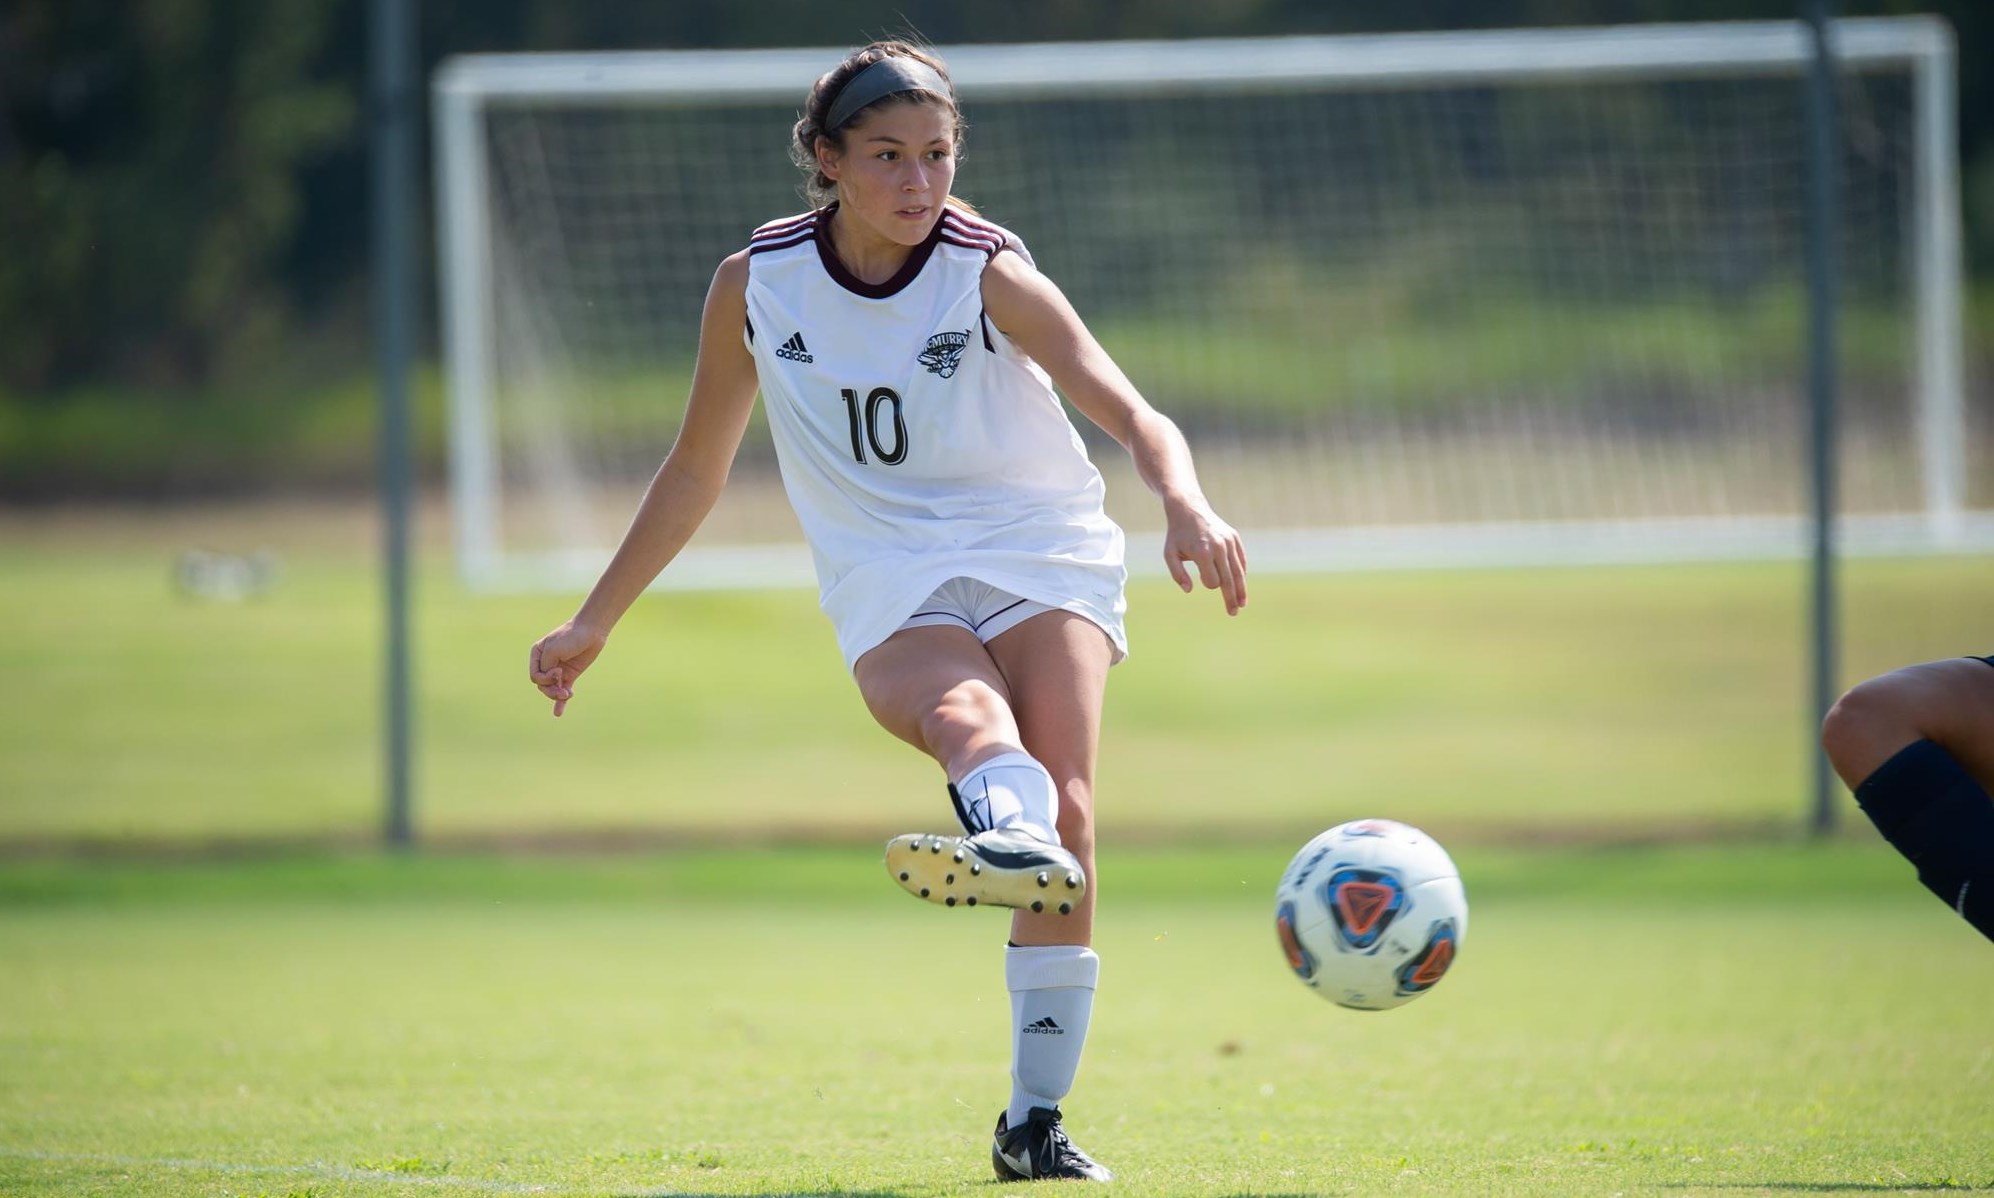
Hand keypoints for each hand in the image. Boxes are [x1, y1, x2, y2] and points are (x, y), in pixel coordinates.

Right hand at [529, 620, 606, 716]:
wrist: (592, 631)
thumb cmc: (571, 636)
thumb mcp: (554, 650)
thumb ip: (546, 666)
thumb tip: (547, 682)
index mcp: (537, 654)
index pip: (535, 676)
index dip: (545, 679)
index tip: (558, 671)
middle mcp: (546, 663)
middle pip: (542, 685)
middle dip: (551, 690)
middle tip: (564, 691)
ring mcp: (558, 670)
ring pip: (552, 689)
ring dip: (557, 696)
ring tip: (567, 695)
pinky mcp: (570, 675)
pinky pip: (563, 691)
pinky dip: (560, 702)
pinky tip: (558, 713)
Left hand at [1162, 499, 1247, 615]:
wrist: (1189, 508)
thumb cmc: (1177, 534)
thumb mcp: (1169, 554)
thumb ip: (1177, 574)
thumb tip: (1189, 590)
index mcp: (1202, 552)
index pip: (1213, 581)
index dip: (1209, 584)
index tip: (1204, 580)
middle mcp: (1219, 547)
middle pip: (1229, 580)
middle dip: (1231, 599)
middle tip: (1233, 613)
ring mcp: (1229, 542)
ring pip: (1239, 572)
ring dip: (1241, 590)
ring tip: (1242, 604)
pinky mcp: (1235, 538)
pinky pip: (1241, 560)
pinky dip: (1242, 572)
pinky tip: (1241, 584)